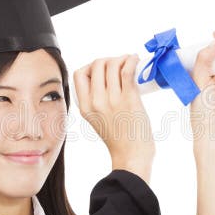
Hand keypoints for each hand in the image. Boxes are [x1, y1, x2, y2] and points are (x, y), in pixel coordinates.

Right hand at [73, 54, 154, 181]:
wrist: (131, 156)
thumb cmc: (120, 140)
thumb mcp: (97, 119)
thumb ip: (96, 101)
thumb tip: (107, 78)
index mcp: (85, 106)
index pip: (79, 73)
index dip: (91, 66)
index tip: (104, 69)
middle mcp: (96, 101)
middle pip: (97, 64)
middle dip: (109, 60)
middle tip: (120, 65)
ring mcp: (112, 99)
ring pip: (112, 64)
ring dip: (122, 58)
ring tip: (130, 62)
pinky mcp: (129, 99)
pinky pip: (127, 70)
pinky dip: (131, 60)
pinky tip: (135, 60)